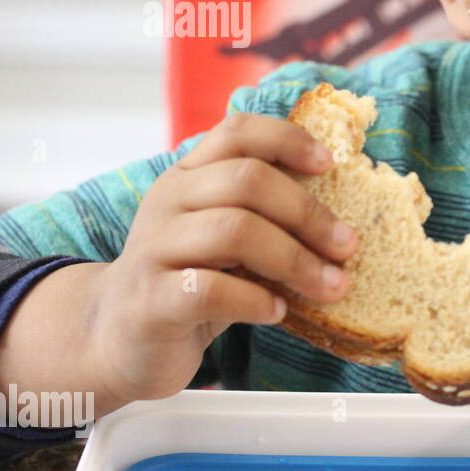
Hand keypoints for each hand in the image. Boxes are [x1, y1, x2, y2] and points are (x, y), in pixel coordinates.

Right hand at [91, 112, 359, 402]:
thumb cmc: (192, 280)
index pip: (237, 131)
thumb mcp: (227, 238)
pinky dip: (255, 300)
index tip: (329, 165)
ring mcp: (154, 249)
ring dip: (295, 260)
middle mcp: (168, 202)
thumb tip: (344, 214)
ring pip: (233, 231)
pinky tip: (278, 311)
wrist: (121, 339)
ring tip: (331, 286)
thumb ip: (266, 215)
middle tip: (348, 247)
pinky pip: (209, 288)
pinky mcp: (150, 300)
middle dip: (309, 214)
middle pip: (247, 181)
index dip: (288, 139)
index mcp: (188, 176)